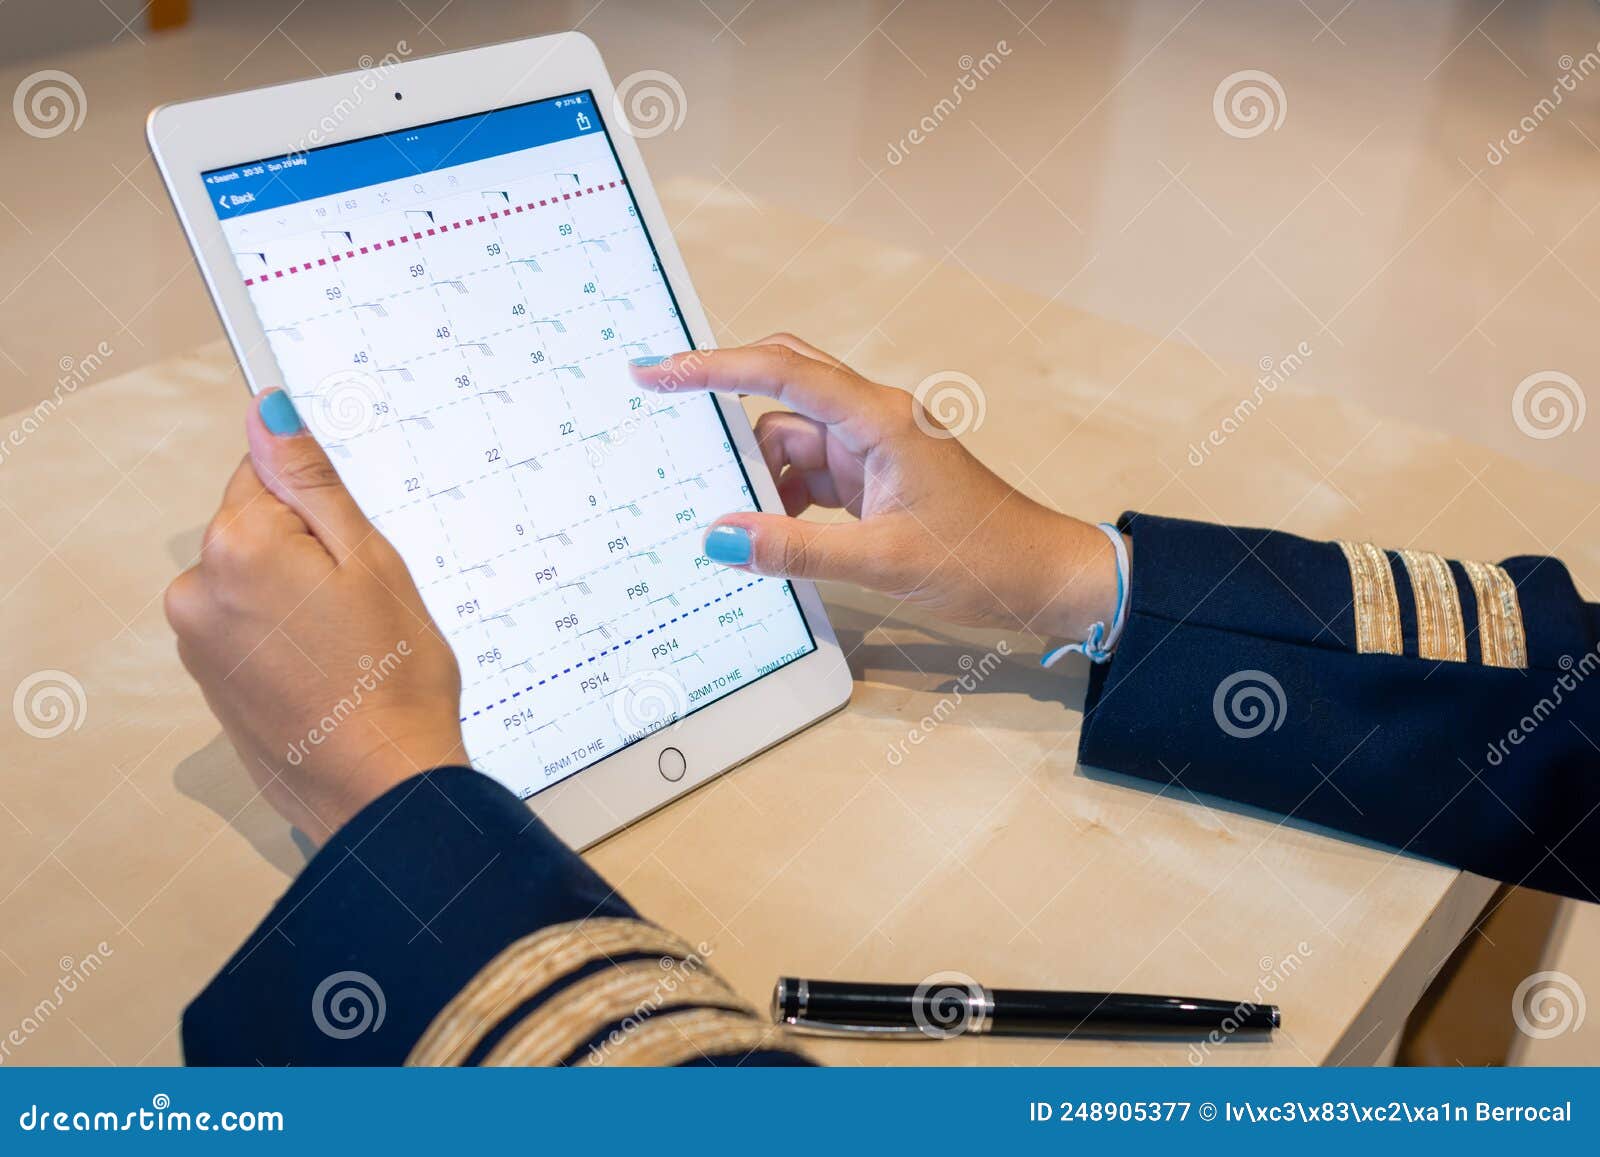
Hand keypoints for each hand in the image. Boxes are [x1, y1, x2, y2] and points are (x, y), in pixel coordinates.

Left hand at [165, 391, 465, 844]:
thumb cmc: (391, 680)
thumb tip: (270, 412)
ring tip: (350, 642)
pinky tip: (328, 668)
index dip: (323, 504)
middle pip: (257, 525)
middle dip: (309, 550)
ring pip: (254, 577)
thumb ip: (314, 482)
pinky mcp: (208, 679)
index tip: (354, 546)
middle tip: (364, 601)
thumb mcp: (372, 562)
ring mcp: (195, 640)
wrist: (379, 786)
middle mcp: (197, 588)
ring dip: (296, 594)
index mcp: (237, 545)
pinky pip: (246, 625)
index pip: (268, 470)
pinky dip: (283, 635)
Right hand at [629, 335, 1122, 642]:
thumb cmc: (982, 559)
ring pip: (793, 438)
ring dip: (762, 476)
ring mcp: (875, 446)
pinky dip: (786, 498)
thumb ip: (795, 548)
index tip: (658, 370)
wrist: (1041, 576)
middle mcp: (874, 419)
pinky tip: (773, 533)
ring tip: (736, 521)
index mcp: (879, 418)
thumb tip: (721, 539)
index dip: (712, 367)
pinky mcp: (877, 476)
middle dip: (727, 400)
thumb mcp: (880, 561)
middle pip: (783, 385)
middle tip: (669, 415)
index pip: (780, 373)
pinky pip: (813, 471)